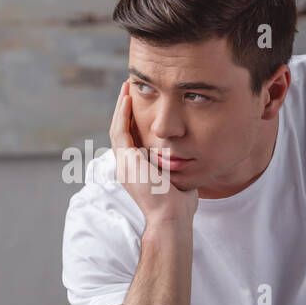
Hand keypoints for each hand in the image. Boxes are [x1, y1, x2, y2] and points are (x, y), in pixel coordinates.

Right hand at [109, 80, 197, 228]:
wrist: (172, 217)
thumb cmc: (180, 204)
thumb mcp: (178, 177)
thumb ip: (177, 164)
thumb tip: (188, 154)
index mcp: (136, 169)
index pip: (131, 138)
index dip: (133, 119)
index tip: (141, 102)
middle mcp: (126, 166)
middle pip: (121, 130)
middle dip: (125, 108)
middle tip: (129, 88)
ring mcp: (124, 164)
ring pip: (117, 128)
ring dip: (121, 107)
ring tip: (127, 87)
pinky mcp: (126, 161)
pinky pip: (119, 131)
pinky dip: (122, 114)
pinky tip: (127, 99)